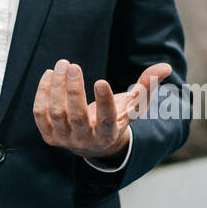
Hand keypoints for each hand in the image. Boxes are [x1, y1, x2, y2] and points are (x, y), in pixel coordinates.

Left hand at [32, 59, 171, 160]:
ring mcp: (64, 139)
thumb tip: (166, 67)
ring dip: (56, 87)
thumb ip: (146, 86)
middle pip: (76, 116)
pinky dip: (43, 92)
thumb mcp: (131, 106)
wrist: (91, 144)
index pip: (106, 120)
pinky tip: (49, 74)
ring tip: (63, 64)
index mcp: (108, 134)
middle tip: (73, 65)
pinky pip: (40, 113)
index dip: (104, 102)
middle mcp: (85, 140)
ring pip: (56, 112)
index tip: (100, 80)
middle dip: (73, 90)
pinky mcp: (48, 135)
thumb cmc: (115, 118)